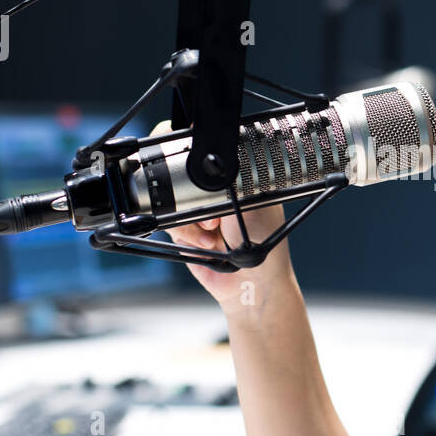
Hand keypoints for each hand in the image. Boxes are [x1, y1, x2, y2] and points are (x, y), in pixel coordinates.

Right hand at [149, 120, 294, 310]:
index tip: (202, 178)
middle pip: (183, 176)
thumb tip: (214, 157)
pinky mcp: (183, 230)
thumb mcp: (253, 200)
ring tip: (215, 234)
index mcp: (235, 175)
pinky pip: (170, 224)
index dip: (199, 164)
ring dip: (193, 222)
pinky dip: (186, 235)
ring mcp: (197, 210)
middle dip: (196, 199)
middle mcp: (215, 190)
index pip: (207, 153)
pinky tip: (206, 244)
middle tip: (216, 218)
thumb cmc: (265, 241)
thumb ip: (232, 178)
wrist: (251, 282)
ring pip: (174, 202)